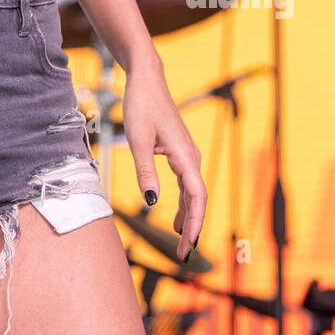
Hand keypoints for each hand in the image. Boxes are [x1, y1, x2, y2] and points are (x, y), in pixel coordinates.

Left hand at [121, 58, 206, 263]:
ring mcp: (186, 154)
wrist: (146, 79)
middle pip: (197, 199)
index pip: (196, 197)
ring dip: (188, 217)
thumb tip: (151, 203)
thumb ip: (145, 172)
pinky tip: (176, 217)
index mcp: (184, 156)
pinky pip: (186, 184)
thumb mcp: (137, 141)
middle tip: (182, 255)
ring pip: (193, 193)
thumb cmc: (141, 106)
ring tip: (179, 242)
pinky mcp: (179, 152)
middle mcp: (190, 157)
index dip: (195, 223)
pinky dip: (183, 203)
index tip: (189, 246)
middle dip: (192, 228)